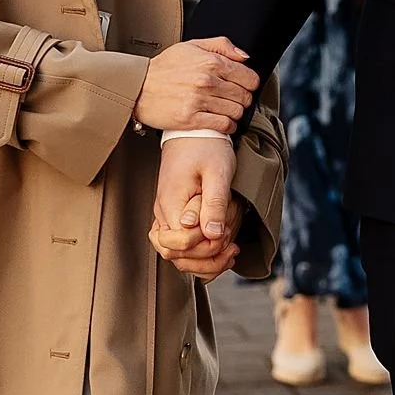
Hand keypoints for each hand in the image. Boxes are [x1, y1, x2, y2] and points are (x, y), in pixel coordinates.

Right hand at [134, 36, 257, 134]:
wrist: (138, 87)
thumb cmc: (163, 68)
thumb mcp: (191, 46)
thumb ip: (221, 46)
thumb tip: (244, 57)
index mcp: (210, 62)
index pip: (249, 78)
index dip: (249, 83)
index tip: (243, 86)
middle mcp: (207, 81)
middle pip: (245, 97)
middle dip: (242, 100)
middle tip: (233, 100)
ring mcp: (200, 101)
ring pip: (236, 112)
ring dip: (234, 114)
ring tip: (225, 110)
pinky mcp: (191, 119)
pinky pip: (223, 126)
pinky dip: (227, 126)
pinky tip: (221, 122)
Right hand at [151, 134, 240, 274]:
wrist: (195, 133)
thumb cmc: (207, 148)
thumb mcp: (217, 172)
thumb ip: (214, 204)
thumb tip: (212, 235)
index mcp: (170, 204)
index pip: (178, 243)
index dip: (202, 245)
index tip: (223, 233)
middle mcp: (163, 214)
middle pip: (174, 255)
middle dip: (205, 259)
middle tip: (231, 246)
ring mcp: (166, 217)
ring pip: (177, 255)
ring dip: (204, 261)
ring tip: (230, 251)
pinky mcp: (174, 217)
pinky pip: (181, 247)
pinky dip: (200, 255)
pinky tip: (222, 249)